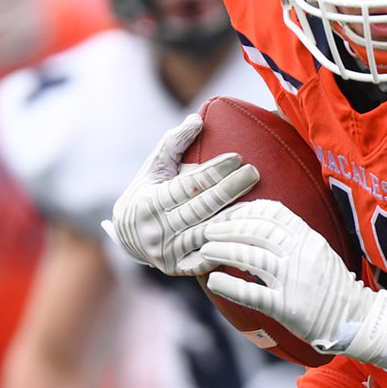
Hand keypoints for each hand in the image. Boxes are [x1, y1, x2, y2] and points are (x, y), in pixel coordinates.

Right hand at [105, 111, 258, 275]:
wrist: (126, 236)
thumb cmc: (147, 191)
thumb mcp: (154, 166)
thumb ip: (174, 142)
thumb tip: (198, 119)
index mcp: (150, 201)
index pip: (188, 185)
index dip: (213, 171)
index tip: (237, 157)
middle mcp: (156, 229)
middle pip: (201, 208)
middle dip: (229, 189)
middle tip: (254, 172)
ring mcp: (167, 252)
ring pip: (207, 234)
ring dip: (235, 219)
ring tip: (260, 202)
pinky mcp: (177, 268)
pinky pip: (206, 259)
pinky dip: (227, 246)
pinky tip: (248, 233)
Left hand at [198, 199, 382, 348]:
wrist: (355, 318)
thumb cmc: (331, 285)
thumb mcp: (317, 250)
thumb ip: (293, 236)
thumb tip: (256, 223)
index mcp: (309, 238)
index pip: (272, 213)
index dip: (243, 210)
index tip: (226, 215)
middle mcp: (302, 255)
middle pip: (257, 232)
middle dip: (226, 228)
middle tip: (207, 232)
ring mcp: (295, 281)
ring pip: (252, 258)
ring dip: (223, 252)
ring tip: (205, 252)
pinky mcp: (288, 308)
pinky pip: (254, 294)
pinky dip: (230, 286)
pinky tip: (213, 282)